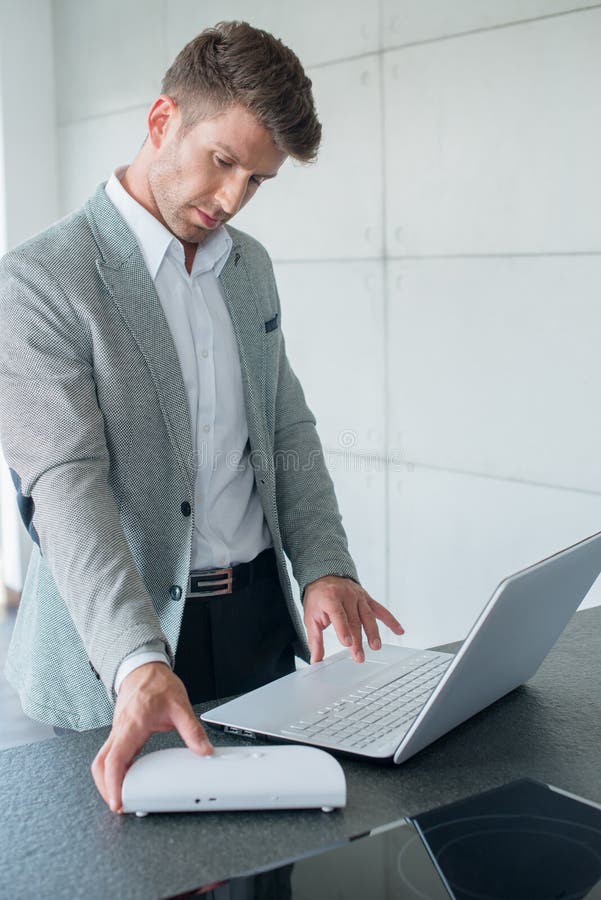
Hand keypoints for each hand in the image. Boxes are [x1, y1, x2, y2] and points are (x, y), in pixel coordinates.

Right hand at [91, 662, 212, 812]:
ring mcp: (118, 731)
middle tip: (118, 804)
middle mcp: (120, 730)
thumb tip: (204, 750)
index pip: (114, 760)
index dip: (113, 784)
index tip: (118, 801)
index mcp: (132, 725)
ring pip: (101, 760)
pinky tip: (127, 778)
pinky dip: (114, 770)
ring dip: (107, 781)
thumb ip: (192, 730)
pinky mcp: (120, 732)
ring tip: (121, 796)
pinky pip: (111, 754)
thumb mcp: (180, 705)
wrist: (144, 668)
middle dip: (105, 788)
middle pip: (99, 765)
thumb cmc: (157, 683)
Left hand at [303, 576, 403, 663]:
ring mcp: (359, 597)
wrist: (326, 576)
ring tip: (375, 646)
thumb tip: (315, 660)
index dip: (342, 629)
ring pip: (368, 616)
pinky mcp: (367, 599)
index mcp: (330, 598)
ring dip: (373, 632)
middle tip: (359, 656)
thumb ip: (314, 639)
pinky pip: (380, 610)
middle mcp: (346, 596)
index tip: (346, 643)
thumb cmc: (318, 598)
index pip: (338, 615)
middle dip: (357, 640)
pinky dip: (391, 620)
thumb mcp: (310, 616)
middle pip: (354, 620)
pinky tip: (399, 630)